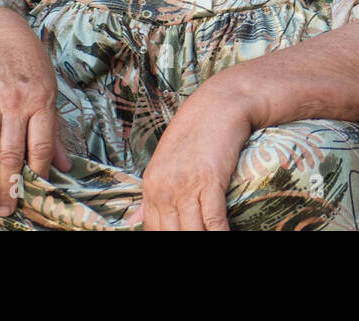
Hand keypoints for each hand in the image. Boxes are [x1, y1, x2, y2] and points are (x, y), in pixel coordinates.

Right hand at [0, 7, 70, 215]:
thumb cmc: (27, 63)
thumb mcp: (49, 89)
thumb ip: (53, 128)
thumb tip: (64, 165)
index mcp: (42, 101)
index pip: (39, 145)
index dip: (35, 172)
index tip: (32, 196)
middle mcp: (17, 102)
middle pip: (11, 151)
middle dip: (7, 185)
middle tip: (3, 211)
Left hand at [138, 70, 253, 230]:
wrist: (220, 104)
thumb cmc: (197, 132)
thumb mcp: (165, 163)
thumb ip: (152, 196)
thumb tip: (133, 222)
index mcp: (151, 187)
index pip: (153, 231)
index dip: (167, 241)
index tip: (181, 242)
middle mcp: (164, 189)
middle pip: (171, 235)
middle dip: (187, 242)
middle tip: (195, 253)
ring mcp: (185, 186)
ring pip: (192, 233)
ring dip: (203, 241)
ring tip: (209, 246)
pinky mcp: (209, 181)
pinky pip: (213, 221)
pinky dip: (220, 235)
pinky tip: (225, 237)